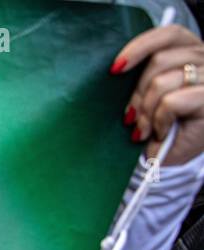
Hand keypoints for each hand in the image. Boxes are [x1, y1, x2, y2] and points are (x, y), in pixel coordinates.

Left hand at [115, 24, 203, 164]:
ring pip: (162, 82)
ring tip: (145, 129)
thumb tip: (117, 68)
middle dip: (137, 93)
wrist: (173, 158)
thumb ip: (143, 75)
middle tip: (132, 117)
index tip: (116, 68)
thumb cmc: (160, 125)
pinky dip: (159, 120)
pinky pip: (171, 102)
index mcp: (192, 52)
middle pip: (159, 60)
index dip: (141, 46)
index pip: (169, 34)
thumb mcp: (150, 95)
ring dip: (146, 111)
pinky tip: (161, 132)